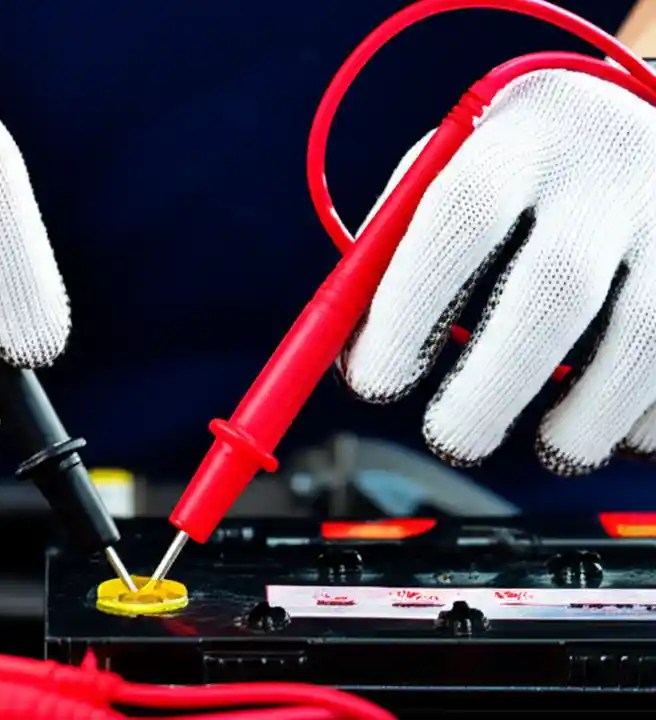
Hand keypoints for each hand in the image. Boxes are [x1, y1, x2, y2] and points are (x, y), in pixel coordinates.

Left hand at [343, 69, 655, 474]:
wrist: (649, 126)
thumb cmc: (523, 171)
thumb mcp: (456, 173)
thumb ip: (395, 253)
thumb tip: (352, 363)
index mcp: (522, 135)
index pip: (460, 218)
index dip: (409, 312)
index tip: (375, 384)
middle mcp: (612, 166)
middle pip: (553, 292)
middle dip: (489, 390)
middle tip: (452, 439)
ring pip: (641, 342)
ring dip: (582, 422)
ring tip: (551, 446)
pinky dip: (645, 419)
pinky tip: (615, 418)